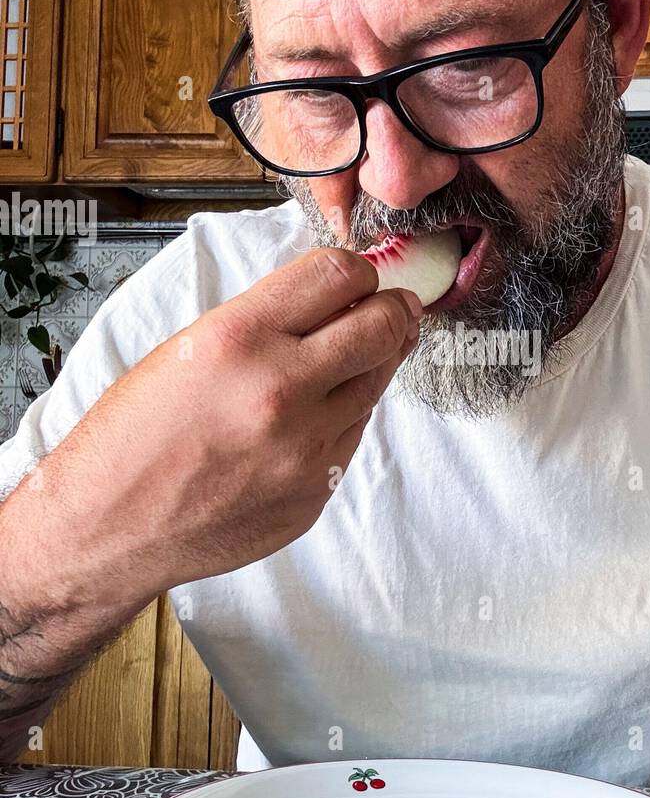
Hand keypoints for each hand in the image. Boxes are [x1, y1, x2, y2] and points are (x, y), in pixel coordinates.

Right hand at [2, 247, 420, 616]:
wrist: (109, 526)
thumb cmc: (135, 435)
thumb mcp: (189, 348)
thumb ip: (268, 321)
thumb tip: (340, 299)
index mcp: (239, 338)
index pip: (341, 274)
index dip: (359, 271)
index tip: (360, 280)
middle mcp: (281, 390)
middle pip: (381, 327)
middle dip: (392, 311)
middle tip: (392, 309)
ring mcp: (306, 448)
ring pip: (377, 383)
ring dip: (373, 364)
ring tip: (353, 357)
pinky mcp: (316, 491)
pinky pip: (355, 434)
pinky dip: (346, 416)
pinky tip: (316, 414)